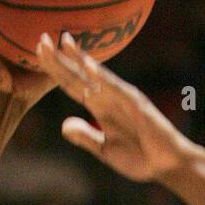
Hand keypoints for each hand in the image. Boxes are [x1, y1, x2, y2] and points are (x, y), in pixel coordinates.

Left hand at [36, 32, 196, 182]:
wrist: (167, 166)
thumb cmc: (141, 158)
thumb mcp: (105, 150)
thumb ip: (86, 137)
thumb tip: (64, 125)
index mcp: (99, 108)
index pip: (72, 84)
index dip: (55, 70)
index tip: (37, 53)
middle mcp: (108, 98)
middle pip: (79, 75)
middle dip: (60, 58)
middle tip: (41, 38)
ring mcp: (122, 98)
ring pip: (96, 75)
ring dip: (79, 59)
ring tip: (63, 41)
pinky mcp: (136, 104)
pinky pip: (115, 88)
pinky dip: (101, 76)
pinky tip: (87, 64)